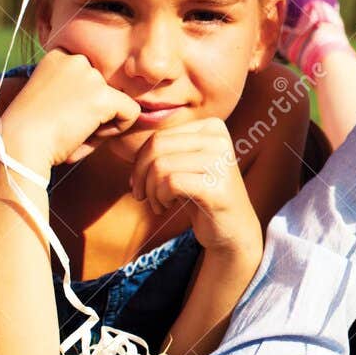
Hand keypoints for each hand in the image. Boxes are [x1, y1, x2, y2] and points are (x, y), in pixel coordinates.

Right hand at [0, 50, 141, 169]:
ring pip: (119, 102)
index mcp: (59, 56)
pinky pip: (131, 113)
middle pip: (107, 91)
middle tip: (66, 129)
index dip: (80, 103)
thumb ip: (77, 91)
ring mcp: (90, 76)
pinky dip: (116, 131)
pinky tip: (86, 137)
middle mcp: (76, 59)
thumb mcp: (51, 99)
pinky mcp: (103, 96)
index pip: (92, 80)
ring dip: (102, 124)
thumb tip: (117, 98)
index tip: (57, 116)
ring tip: (73, 134)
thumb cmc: (30, 131)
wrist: (16, 146)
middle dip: (93, 114)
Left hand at [130, 119, 259, 255]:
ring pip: (160, 165)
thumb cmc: (201, 194)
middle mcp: (219, 140)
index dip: (140, 161)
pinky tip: (166, 207)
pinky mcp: (217, 187)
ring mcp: (221, 163)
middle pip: (157, 146)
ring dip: (150, 190)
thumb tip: (122, 145)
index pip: (159, 135)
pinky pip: (170, 184)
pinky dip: (160, 198)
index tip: (142, 182)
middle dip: (140, 174)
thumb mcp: (184, 163)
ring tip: (158, 203)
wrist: (232, 227)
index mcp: (213, 127)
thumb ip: (164, 148)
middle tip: (142, 195)